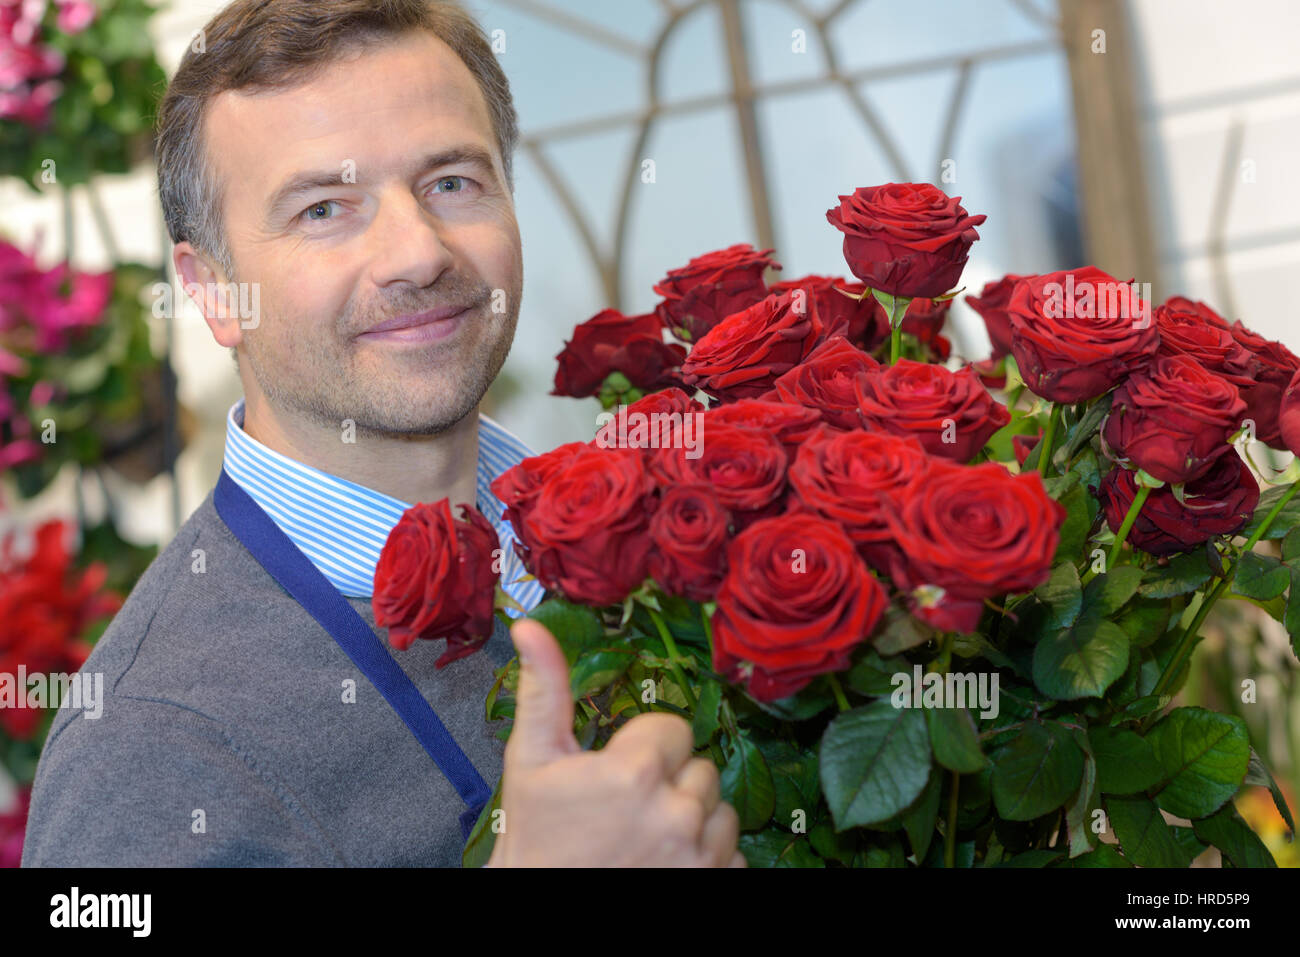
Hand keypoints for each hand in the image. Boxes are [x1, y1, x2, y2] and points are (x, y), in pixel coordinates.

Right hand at [484, 618, 744, 866]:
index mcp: (635, 771)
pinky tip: (668, 863)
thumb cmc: (537, 839)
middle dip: (671, 783)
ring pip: (722, 811)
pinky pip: (734, 854)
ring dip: (694, 820)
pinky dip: (709, 858)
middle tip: (628, 809)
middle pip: (700, 769)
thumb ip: (543, 691)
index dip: (645, 748)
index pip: (674, 729)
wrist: (540, 912)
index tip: (618, 772)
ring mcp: (699, 856)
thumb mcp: (532, 761)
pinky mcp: (714, 884)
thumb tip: (529, 627)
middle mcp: (676, 812)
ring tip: (648, 837)